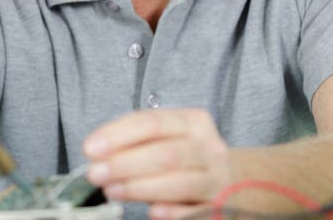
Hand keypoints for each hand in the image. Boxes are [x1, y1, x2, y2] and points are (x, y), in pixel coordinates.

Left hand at [83, 108, 231, 219]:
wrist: (240, 179)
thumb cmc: (190, 155)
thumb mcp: (170, 136)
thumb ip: (138, 140)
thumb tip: (98, 153)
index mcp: (194, 122)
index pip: (152, 123)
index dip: (118, 135)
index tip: (91, 148)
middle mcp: (209, 148)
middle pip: (164, 154)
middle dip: (124, 164)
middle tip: (95, 173)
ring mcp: (217, 179)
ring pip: (178, 183)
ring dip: (139, 187)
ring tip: (111, 190)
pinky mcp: (220, 208)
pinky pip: (196, 212)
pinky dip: (173, 212)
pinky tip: (152, 212)